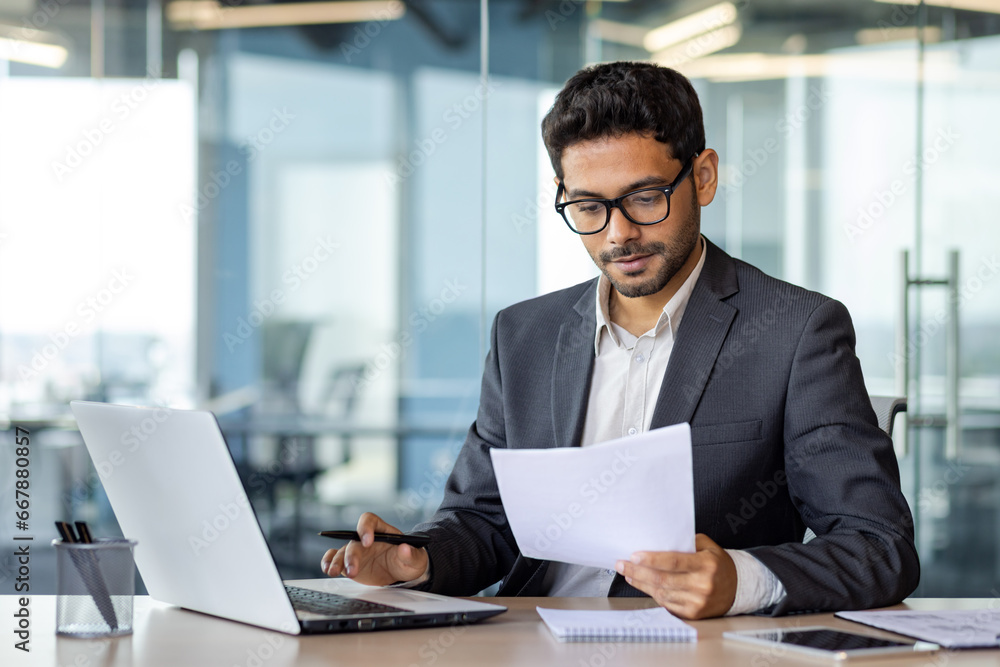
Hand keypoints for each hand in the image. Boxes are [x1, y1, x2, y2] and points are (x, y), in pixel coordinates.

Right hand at [320, 512, 428, 585]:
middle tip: (353, 570)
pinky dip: (329, 562)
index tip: (368, 542)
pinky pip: (335, 559)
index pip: (369, 520)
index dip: (366, 528)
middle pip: (354, 541)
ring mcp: (357, 551)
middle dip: (352, 555)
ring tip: (334, 572)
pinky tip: (328, 569)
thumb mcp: (416, 558)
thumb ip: (411, 554)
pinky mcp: (350, 563)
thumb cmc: (409, 560)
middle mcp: (366, 538)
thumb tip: (405, 549)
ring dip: (337, 561)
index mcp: (381, 530)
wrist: (403, 572)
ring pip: (342, 551)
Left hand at [615, 533, 736, 619]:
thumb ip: (685, 542)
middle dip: (638, 571)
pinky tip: (642, 585)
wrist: (738, 588)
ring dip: (641, 583)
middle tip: (621, 564)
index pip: (673, 562)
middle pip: (662, 579)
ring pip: (661, 593)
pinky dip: (652, 594)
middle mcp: (702, 585)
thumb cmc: (718, 564)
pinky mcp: (693, 614)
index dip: (651, 559)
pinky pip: (666, 604)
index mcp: (706, 565)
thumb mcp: (707, 546)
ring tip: (628, 573)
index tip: (634, 555)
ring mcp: (697, 602)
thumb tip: (657, 541)